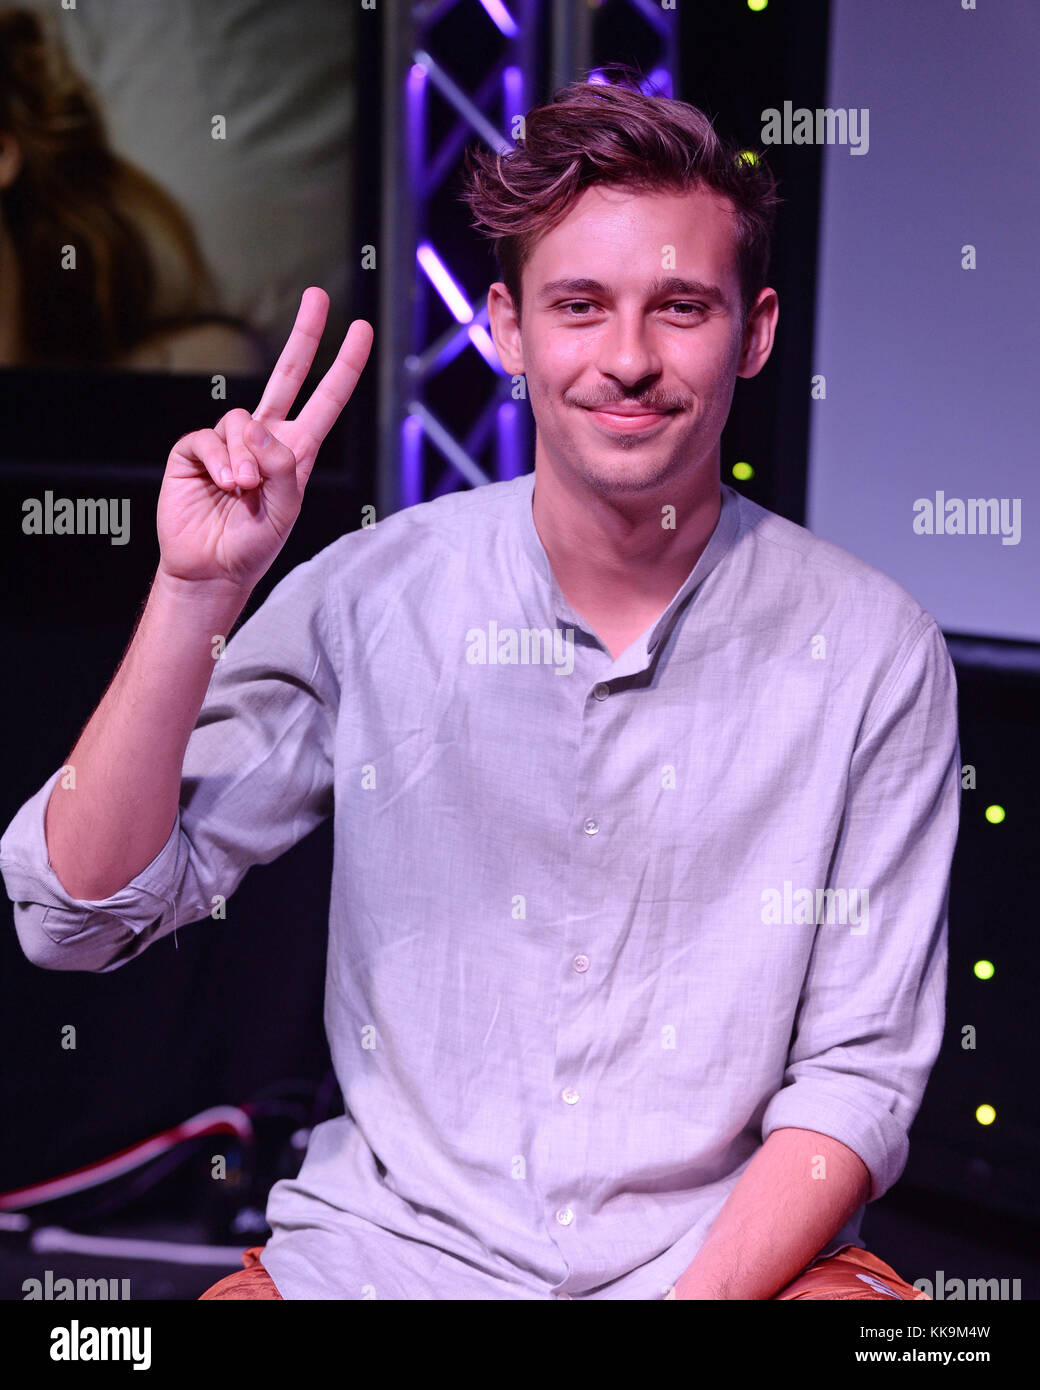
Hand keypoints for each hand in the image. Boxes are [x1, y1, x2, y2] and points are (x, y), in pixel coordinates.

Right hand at [156, 287, 373, 592]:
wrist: (211, 568)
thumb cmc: (253, 544)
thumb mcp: (284, 509)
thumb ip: (280, 466)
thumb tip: (257, 425)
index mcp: (296, 451)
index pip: (325, 400)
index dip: (344, 366)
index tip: (361, 329)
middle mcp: (265, 438)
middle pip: (287, 374)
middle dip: (304, 335)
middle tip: (316, 295)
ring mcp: (229, 441)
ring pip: (241, 421)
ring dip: (243, 457)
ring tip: (242, 490)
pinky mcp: (195, 449)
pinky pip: (209, 438)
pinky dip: (219, 462)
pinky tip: (222, 485)